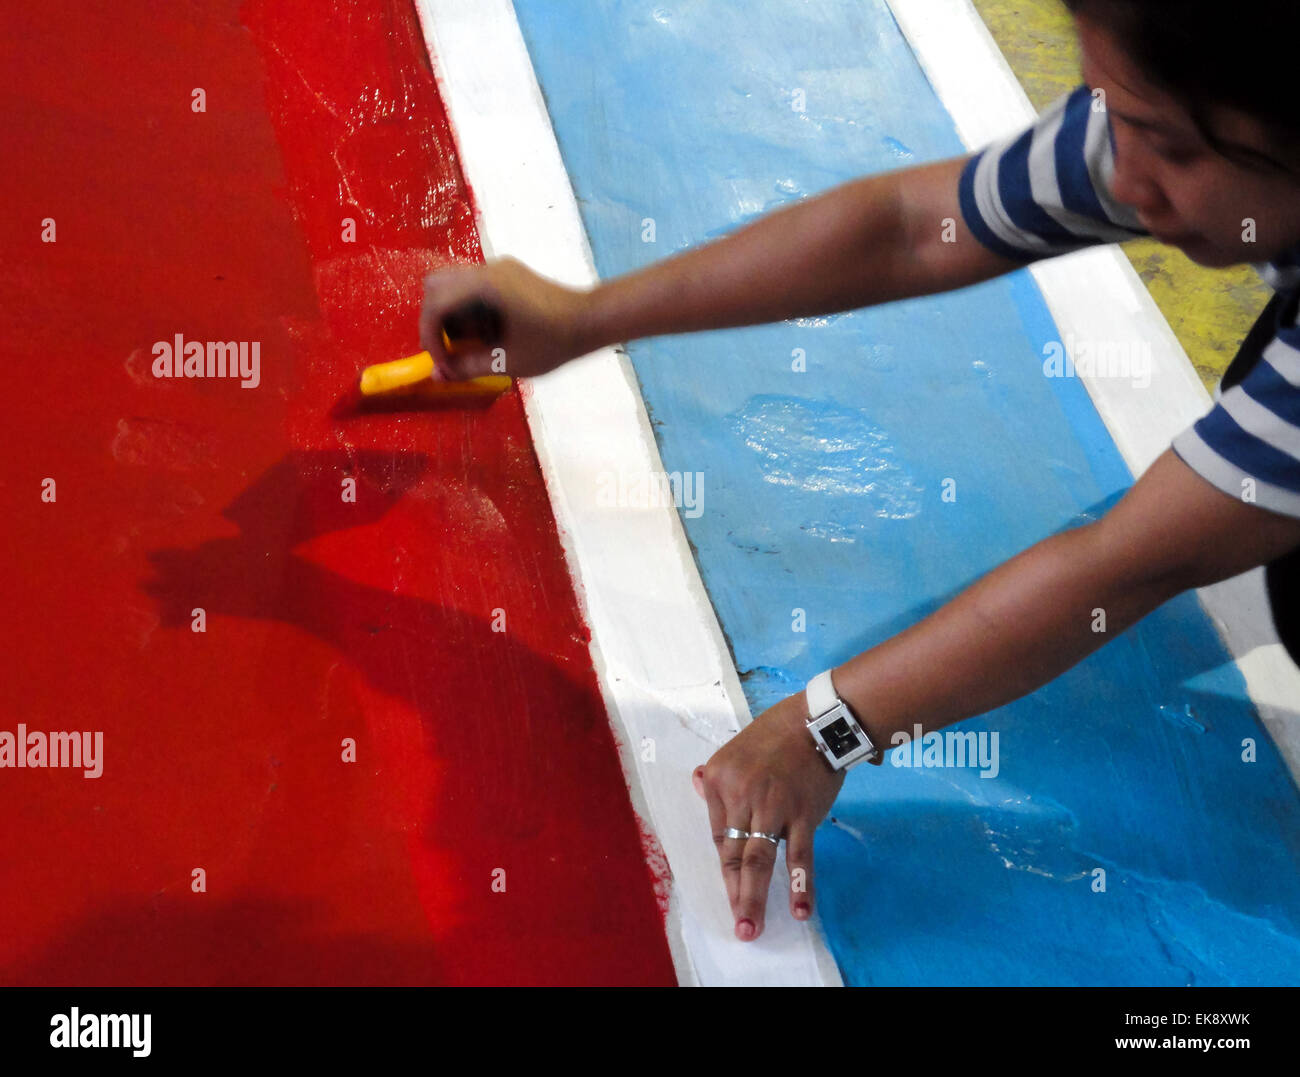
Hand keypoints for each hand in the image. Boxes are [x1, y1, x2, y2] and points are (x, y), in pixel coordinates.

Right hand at [420, 256, 594, 380]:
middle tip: (452, 351)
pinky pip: (471, 288)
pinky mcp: (506, 275)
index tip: (443, 365)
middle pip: (435, 287)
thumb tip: (436, 376)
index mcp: (485, 285)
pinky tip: (491, 333)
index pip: (435, 305)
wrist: (591, 320)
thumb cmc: (555, 341)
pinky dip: (468, 310)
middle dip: (436, 322)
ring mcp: (497, 268)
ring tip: (476, 344)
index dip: (431, 338)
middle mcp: (487, 269)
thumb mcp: (510, 361)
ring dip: (452, 317)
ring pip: (451, 286)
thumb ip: (469, 367)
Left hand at [693, 689, 850, 941]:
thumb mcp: (734, 748)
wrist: (817, 720)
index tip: (730, 889)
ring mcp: (771, 807)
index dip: (724, 864)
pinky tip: (799, 911)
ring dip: (753, 898)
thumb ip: (716, 775)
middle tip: (737, 927)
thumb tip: (697, 785)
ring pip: (757, 860)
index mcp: (718, 779)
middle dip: (733, 893)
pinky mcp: (802, 815)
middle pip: (732, 853)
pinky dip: (799, 886)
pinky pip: (799, 857)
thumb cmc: (776, 733)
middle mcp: (739, 796)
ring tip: (751, 929)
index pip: (717, 833)